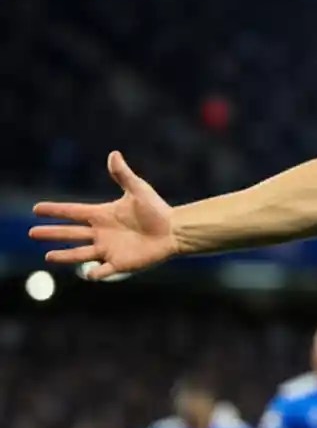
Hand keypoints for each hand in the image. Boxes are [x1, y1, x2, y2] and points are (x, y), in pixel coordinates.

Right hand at [29, 151, 178, 278]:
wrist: (174, 230)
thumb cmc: (156, 209)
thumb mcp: (138, 190)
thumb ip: (123, 175)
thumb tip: (113, 154)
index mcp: (102, 215)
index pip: (73, 212)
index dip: (55, 210)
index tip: (36, 208)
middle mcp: (101, 233)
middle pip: (70, 233)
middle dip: (52, 233)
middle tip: (32, 232)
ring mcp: (108, 249)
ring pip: (80, 254)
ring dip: (65, 256)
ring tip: (48, 256)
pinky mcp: (119, 263)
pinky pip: (103, 271)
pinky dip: (94, 273)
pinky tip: (88, 273)